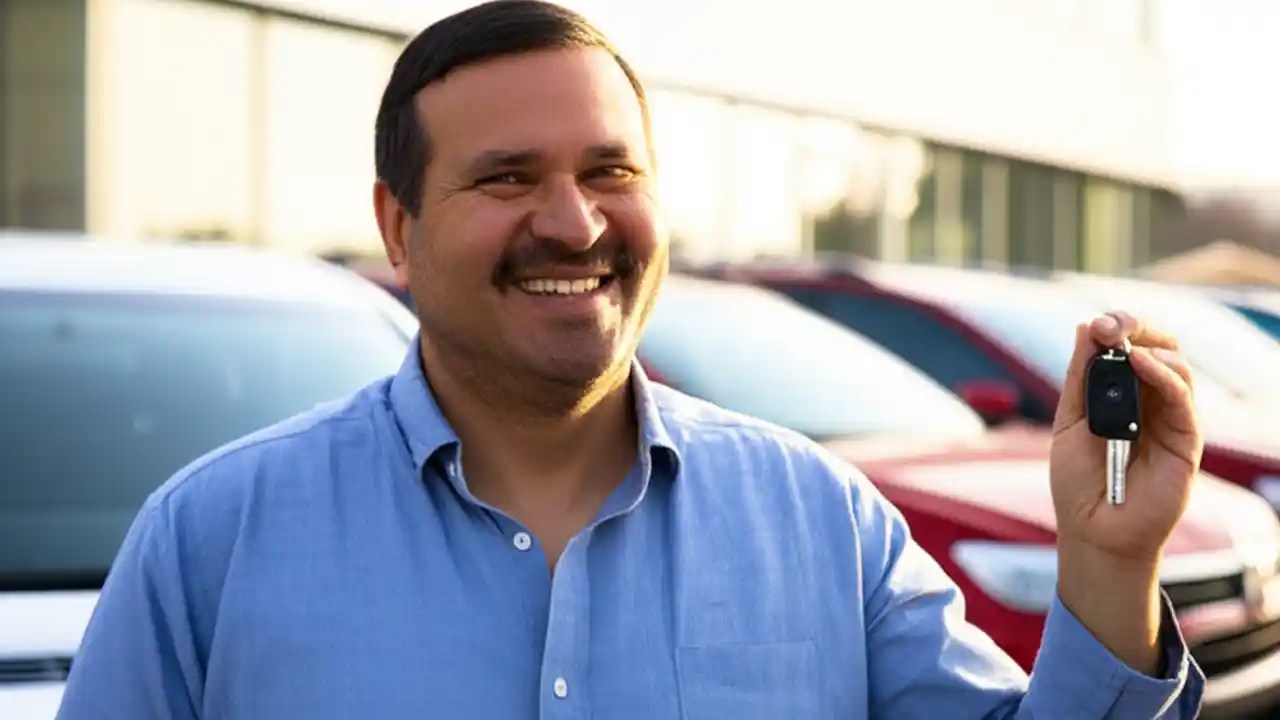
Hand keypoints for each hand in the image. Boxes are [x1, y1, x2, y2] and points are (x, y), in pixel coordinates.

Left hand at [1050, 311, 1203, 563]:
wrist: (1093, 531)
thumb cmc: (1079, 482)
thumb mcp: (1069, 421)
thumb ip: (1081, 378)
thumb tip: (1086, 327)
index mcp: (1121, 395)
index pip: (1131, 348)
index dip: (1119, 328)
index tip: (1098, 323)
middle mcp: (1151, 403)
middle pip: (1161, 349)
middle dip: (1138, 328)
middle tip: (1113, 325)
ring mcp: (1170, 420)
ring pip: (1177, 368)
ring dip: (1151, 349)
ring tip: (1125, 347)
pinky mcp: (1186, 441)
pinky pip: (1183, 399)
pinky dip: (1164, 375)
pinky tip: (1141, 364)